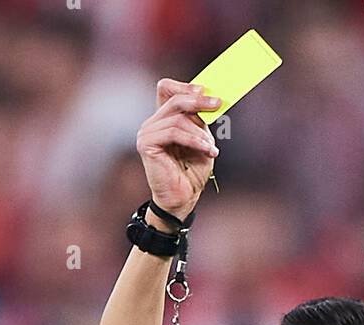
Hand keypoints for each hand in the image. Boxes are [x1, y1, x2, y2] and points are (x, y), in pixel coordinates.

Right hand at [136, 79, 220, 222]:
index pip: (166, 89)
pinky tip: (207, 150)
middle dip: (199, 100)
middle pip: (175, 99)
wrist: (183, 199)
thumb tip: (211, 99)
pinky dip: (194, 140)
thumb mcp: (201, 140)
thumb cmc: (192, 173)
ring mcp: (146, 133)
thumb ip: (201, 120)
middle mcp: (152, 123)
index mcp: (163, 120)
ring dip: (200, 132)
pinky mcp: (146, 144)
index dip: (184, 85)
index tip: (205, 90)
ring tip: (211, 147)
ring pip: (177, 117)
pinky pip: (174, 132)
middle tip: (218, 103)